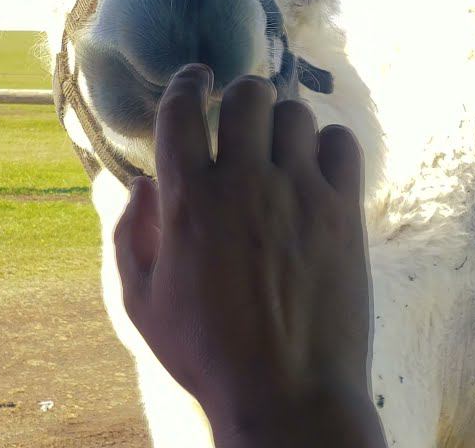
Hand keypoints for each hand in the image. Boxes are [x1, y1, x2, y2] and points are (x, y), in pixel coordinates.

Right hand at [115, 64, 384, 446]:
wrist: (287, 395)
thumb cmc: (208, 354)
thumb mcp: (142, 304)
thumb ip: (131, 236)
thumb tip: (144, 183)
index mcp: (188, 200)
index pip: (182, 108)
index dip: (186, 83)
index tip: (195, 79)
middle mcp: (244, 184)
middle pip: (248, 94)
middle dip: (241, 98)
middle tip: (243, 122)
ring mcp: (299, 194)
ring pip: (296, 115)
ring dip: (284, 125)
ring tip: (281, 152)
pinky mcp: (343, 212)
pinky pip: (343, 144)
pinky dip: (329, 147)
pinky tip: (318, 172)